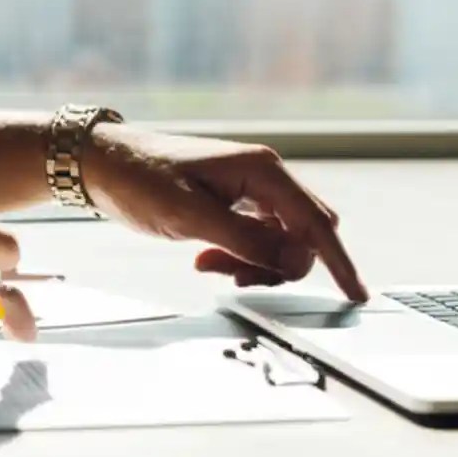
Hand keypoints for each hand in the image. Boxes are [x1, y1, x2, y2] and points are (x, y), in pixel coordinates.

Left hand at [83, 124, 367, 299]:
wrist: (102, 163)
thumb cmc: (141, 179)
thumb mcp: (192, 217)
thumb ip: (246, 241)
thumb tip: (293, 262)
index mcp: (262, 170)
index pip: (315, 223)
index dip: (339, 261)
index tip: (356, 293)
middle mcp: (264, 176)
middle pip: (304, 235)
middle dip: (280, 267)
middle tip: (237, 281)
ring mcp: (250, 189)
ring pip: (278, 242)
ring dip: (254, 264)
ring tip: (209, 265)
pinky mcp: (234, 202)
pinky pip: (256, 239)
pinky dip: (239, 257)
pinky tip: (205, 258)